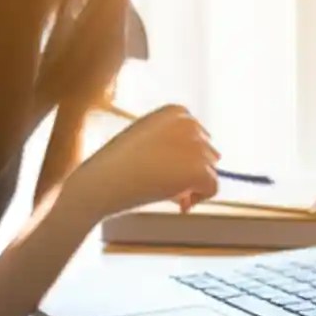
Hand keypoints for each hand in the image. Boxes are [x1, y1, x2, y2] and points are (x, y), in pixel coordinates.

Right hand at [61, 105, 219, 222]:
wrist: (101, 181)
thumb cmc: (115, 166)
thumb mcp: (145, 142)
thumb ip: (171, 146)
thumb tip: (204, 167)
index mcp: (175, 111)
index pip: (199, 136)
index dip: (187, 158)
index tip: (169, 172)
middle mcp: (189, 123)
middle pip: (209, 153)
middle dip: (192, 173)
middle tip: (170, 190)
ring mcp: (195, 146)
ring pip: (211, 172)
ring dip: (193, 187)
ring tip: (170, 196)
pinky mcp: (198, 170)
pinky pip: (214, 188)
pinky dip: (199, 200)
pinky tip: (179, 204)